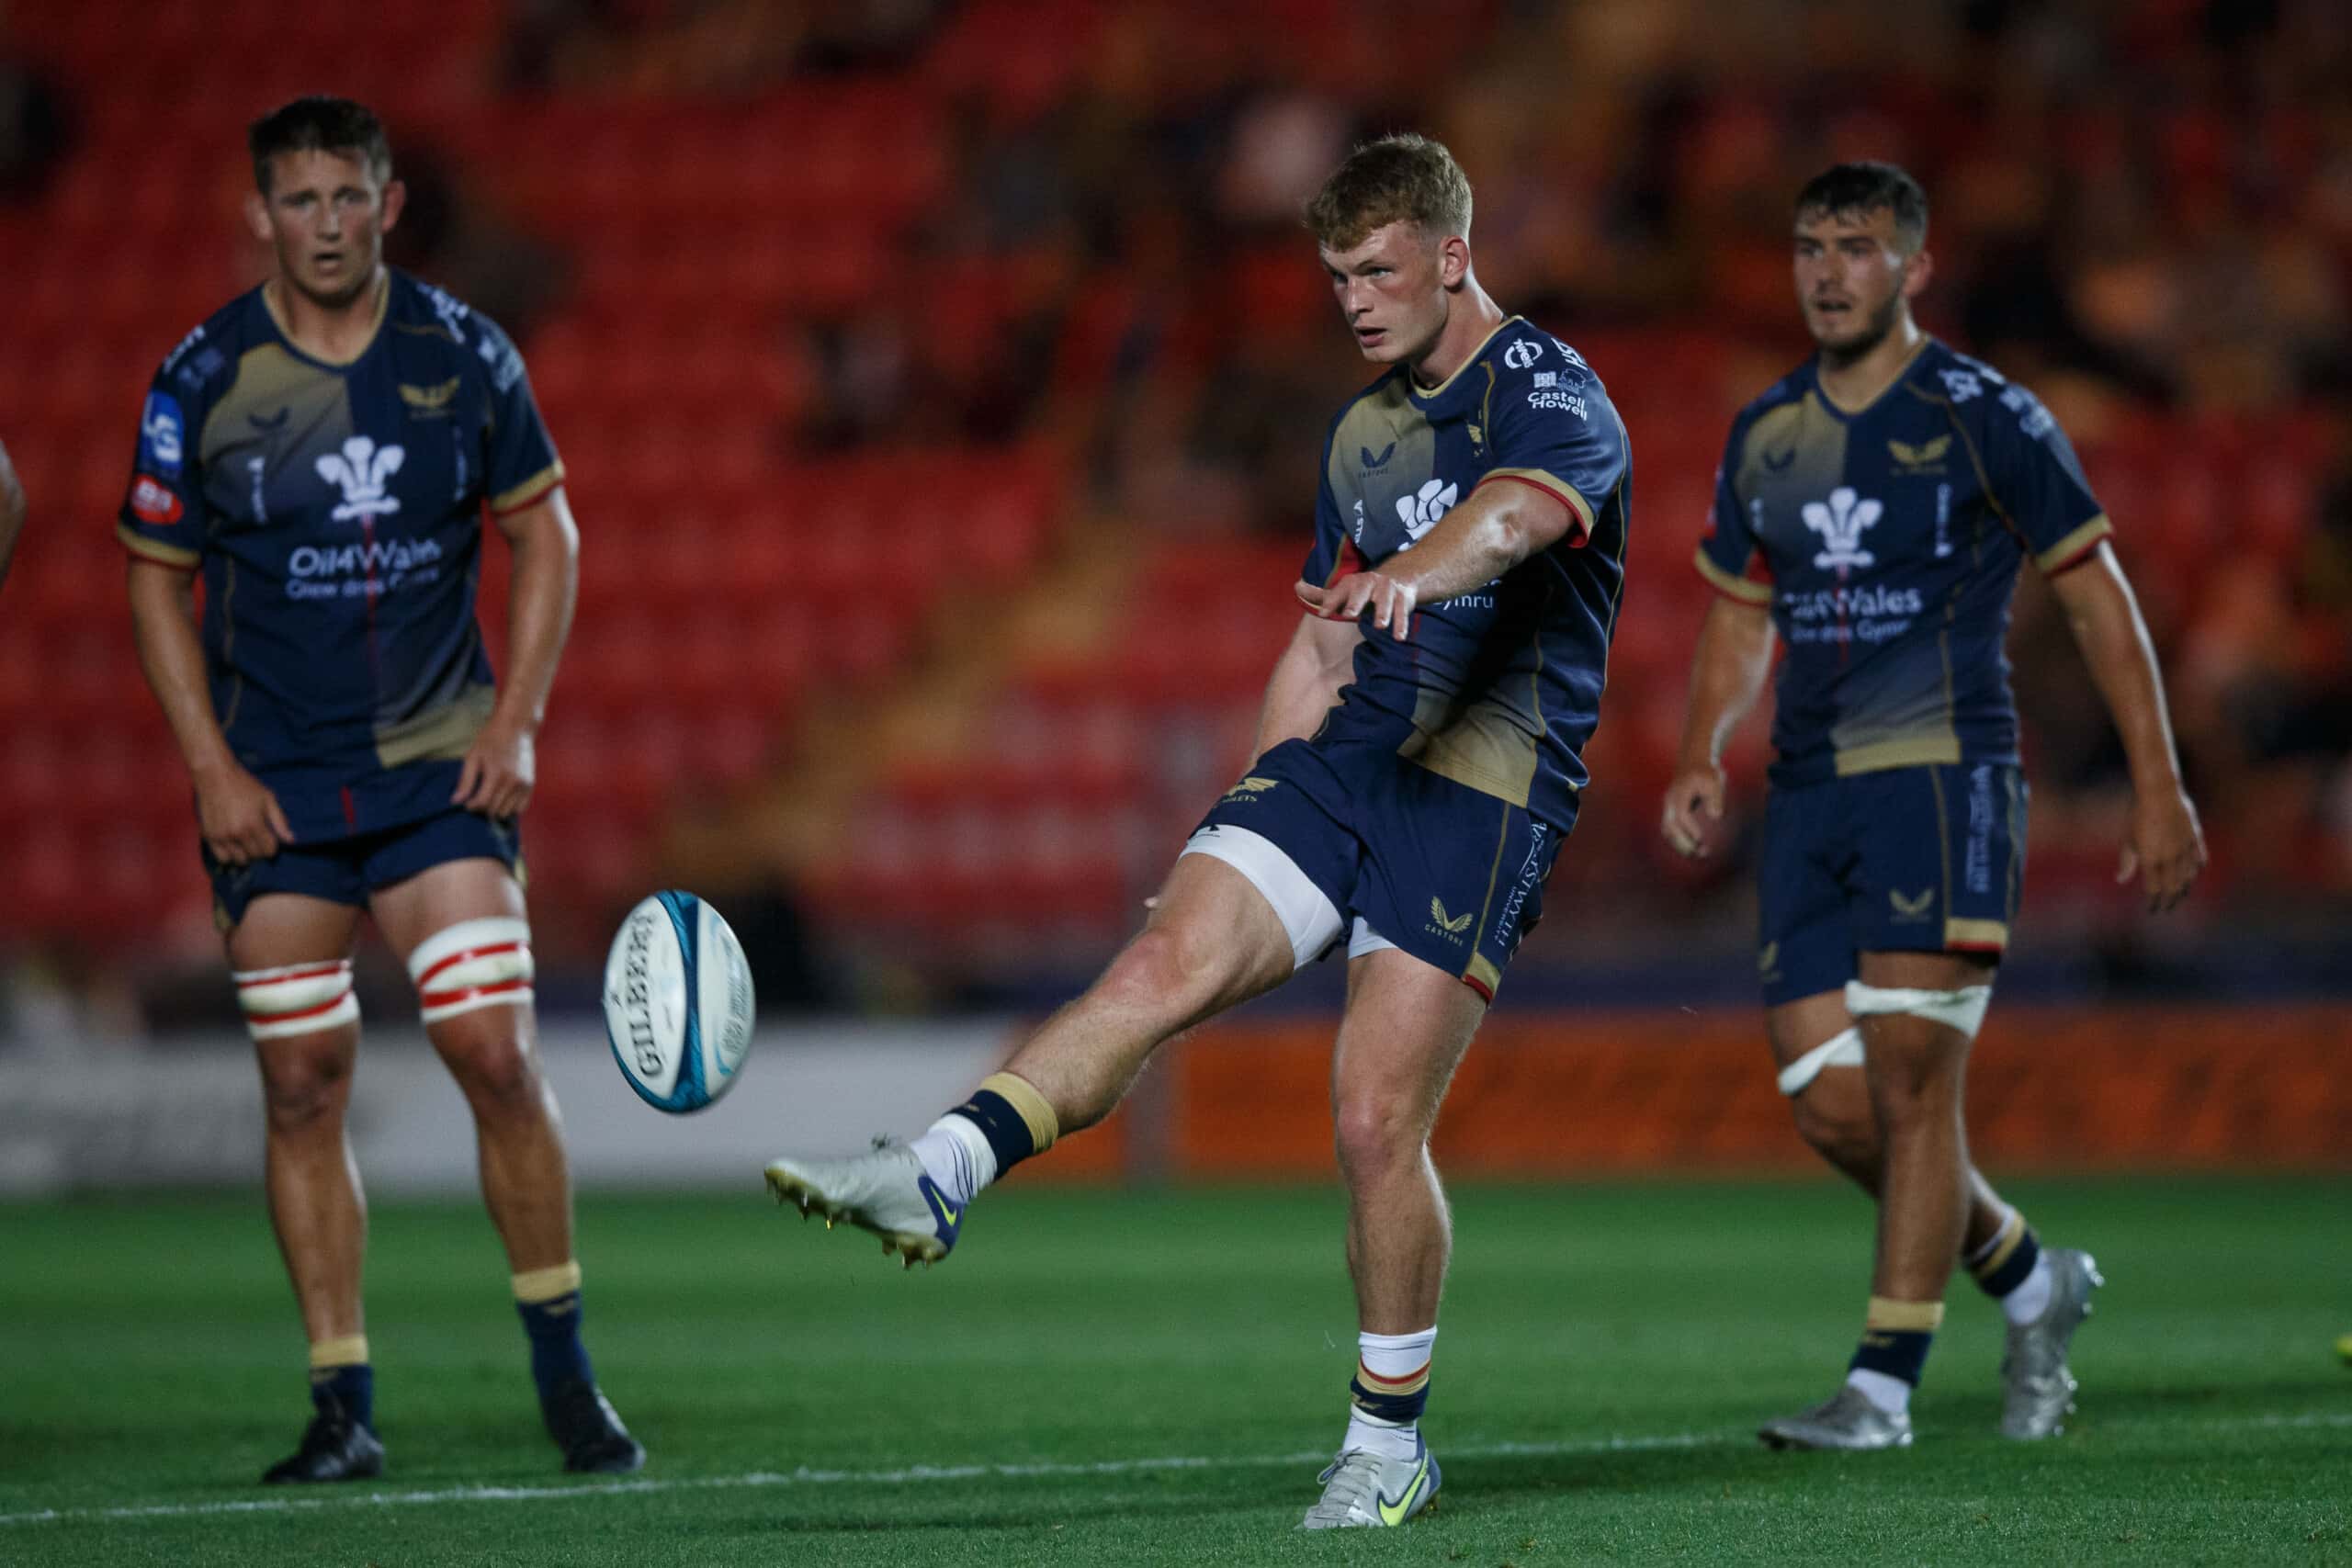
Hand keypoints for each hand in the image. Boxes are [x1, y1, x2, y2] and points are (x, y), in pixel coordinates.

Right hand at [193, 760, 292, 865]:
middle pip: (255, 856)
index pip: (269, 850)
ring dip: (246, 854)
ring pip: (239, 860)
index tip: (270, 839)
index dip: (272, 847)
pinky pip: (222, 858)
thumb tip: (291, 841)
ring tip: (246, 842)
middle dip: (260, 850)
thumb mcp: (268, 798)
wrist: (215, 775)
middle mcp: (237, 833)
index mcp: (254, 824)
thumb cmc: (245, 785)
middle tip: (258, 839)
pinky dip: (230, 855)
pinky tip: (233, 845)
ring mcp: (222, 836)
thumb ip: (280, 821)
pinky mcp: (209, 836)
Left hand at [453, 720, 535, 818]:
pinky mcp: (530, 785)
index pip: (482, 803)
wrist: (516, 727)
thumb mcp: (473, 756)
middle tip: (477, 800)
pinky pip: (521, 808)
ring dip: (496, 810)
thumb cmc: (491, 739)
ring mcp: (523, 785)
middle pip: (494, 810)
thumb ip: (465, 781)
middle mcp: (512, 782)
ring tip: (490, 800)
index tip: (467, 803)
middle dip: (483, 809)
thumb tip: (455, 801)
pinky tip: (502, 800)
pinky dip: (510, 808)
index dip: (471, 806)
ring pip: (507, 812)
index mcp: (496, 774)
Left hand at [1295, 572, 1416, 640]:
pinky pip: (1402, 611)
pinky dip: (1401, 624)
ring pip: (1385, 600)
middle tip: (1350, 615)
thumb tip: (1296, 587)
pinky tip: (1399, 637)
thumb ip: (1320, 596)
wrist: (1399, 578)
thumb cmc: (1363, 591)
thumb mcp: (1342, 591)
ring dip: (1383, 612)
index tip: (1323, 614)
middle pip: (1361, 591)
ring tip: (1380, 625)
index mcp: (1351, 583)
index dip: (1330, 602)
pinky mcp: (1403, 598)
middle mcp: (1369, 583)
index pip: (1338, 592)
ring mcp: (1387, 589)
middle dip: (1356, 602)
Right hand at [1660, 761, 1726, 858]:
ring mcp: (1669, 808)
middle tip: (1701, 853)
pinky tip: (1696, 847)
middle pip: (1669, 827)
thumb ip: (1715, 798)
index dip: (1689, 828)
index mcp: (1679, 793)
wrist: (1693, 761)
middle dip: (1683, 843)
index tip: (1700, 838)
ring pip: (1668, 831)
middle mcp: (1670, 802)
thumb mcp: (1714, 780)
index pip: (1680, 815)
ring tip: (1700, 854)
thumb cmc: (1706, 771)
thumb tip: (1715, 816)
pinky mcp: (1672, 812)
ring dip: (1681, 845)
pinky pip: (1672, 831)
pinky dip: (1681, 841)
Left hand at [2118, 784, 2204, 912]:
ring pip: (2187, 875)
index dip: (2154, 901)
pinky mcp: (2195, 837)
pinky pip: (2199, 858)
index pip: (2154, 888)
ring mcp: (2184, 848)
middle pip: (2172, 885)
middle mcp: (2170, 857)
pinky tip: (2195, 873)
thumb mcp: (2129, 838)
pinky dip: (2197, 868)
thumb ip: (2127, 861)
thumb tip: (2120, 880)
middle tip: (2168, 907)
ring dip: (2184, 887)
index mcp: (2151, 859)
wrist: (2160, 793)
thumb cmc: (2138, 815)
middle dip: (2170, 899)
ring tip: (2181, 894)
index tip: (2153, 909)